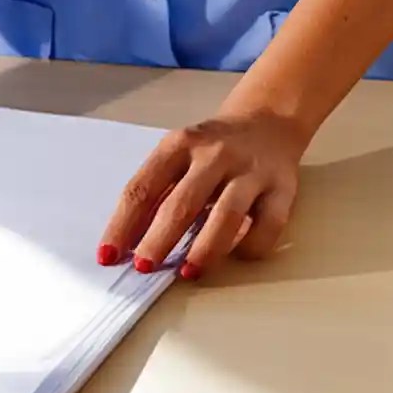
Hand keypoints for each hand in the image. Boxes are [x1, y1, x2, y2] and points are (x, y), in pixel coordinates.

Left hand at [97, 111, 309, 278]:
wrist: (267, 120)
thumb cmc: (211, 150)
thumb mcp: (177, 157)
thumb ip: (157, 193)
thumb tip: (127, 242)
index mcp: (179, 144)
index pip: (142, 188)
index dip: (122, 225)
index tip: (108, 255)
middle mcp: (215, 154)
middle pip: (182, 202)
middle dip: (159, 239)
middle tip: (144, 267)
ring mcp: (251, 171)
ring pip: (227, 215)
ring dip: (204, 248)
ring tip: (187, 272)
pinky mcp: (283, 189)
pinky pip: (268, 225)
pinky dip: (250, 246)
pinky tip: (235, 256)